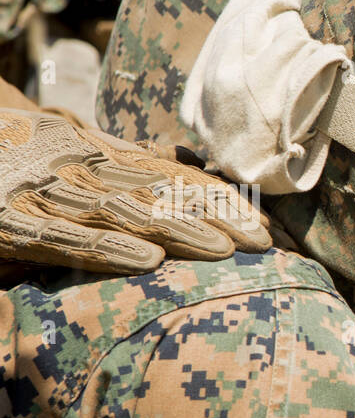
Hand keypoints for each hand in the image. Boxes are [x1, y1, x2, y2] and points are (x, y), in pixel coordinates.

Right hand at [0, 108, 271, 272]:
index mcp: (95, 153)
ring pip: (124, 209)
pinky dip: (109, 249)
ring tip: (226, 251)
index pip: (172, 174)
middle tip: (265, 242)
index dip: (220, 198)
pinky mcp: (11, 221)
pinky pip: (67, 237)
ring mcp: (45, 190)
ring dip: (179, 230)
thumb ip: (116, 180)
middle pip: (162, 190)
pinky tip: (148, 263)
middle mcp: (78, 164)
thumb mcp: (67, 162)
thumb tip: (175, 204)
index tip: (266, 224)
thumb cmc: (9, 159)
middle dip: (217, 215)